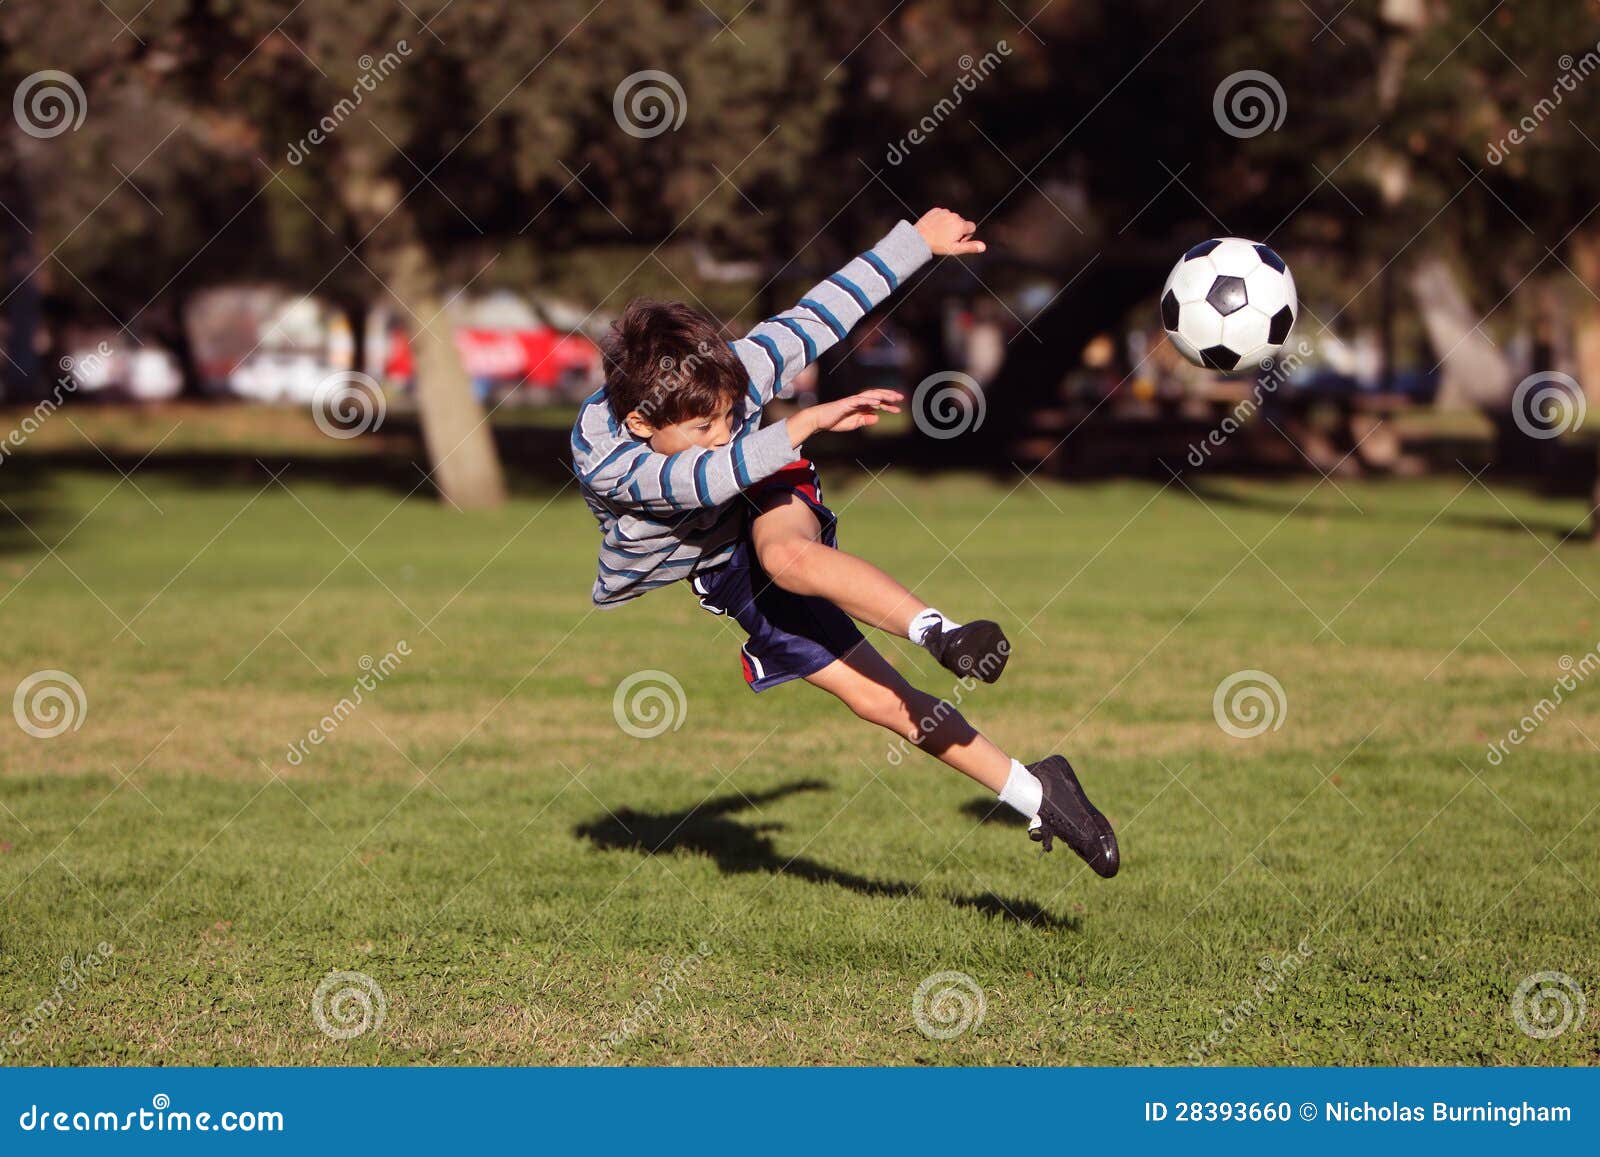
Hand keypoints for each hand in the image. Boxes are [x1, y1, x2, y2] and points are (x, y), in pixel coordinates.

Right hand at [788, 389, 903, 444]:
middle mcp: (858, 401)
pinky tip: (877, 402)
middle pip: (876, 396)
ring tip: (892, 397)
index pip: (877, 404)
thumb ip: (865, 420)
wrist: (819, 420)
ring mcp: (853, 400)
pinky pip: (860, 400)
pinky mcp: (847, 403)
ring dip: (882, 395)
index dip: (888, 406)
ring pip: (870, 395)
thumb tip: (877, 418)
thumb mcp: (854, 423)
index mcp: (860, 406)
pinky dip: (869, 400)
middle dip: (889, 396)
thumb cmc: (835, 421)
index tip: (898, 409)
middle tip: (901, 398)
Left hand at [914, 208, 984, 256]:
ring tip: (939, 234)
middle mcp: (954, 215)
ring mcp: (945, 211)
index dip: (966, 236)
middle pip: (961, 222)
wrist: (919, 238)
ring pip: (952, 218)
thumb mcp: (955, 249)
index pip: (972, 227)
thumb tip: (983, 247)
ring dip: (949, 225)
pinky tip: (934, 228)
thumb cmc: (938, 246)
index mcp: (961, 224)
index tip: (957, 241)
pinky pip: (943, 214)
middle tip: (946, 239)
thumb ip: (970, 247)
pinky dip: (941, 220)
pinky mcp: (936, 210)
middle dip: (957, 230)